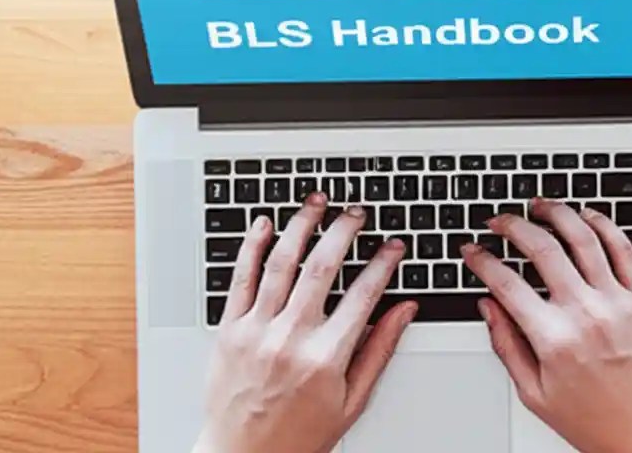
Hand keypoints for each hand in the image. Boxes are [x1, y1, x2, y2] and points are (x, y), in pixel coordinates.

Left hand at [194, 193, 416, 452]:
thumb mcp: (352, 401)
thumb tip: (403, 311)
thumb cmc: (298, 436)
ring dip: (301, 226)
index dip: (383, 263)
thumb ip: (379, 351)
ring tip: (316, 203)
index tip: (393, 246)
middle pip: (323, 267)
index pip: (364, 294)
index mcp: (326, 358)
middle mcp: (290, 338)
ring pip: (281, 263)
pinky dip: (252, 247)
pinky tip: (265, 225)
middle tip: (357, 212)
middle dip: (344, 230)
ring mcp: (256, 331)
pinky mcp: (228, 330)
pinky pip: (240, 279)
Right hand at [461, 199, 631, 452]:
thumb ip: (506, 345)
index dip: (482, 261)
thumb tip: (488, 307)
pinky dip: (603, 225)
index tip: (472, 251)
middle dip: (513, 226)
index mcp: (553, 339)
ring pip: (584, 237)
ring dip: (557, 213)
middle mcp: (586, 313)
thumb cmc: (593, 420)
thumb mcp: (534, 394)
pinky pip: (623, 249)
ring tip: (539, 205)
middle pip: (542, 248)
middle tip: (499, 221)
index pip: (507, 283)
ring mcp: (617, 302)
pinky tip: (586, 216)